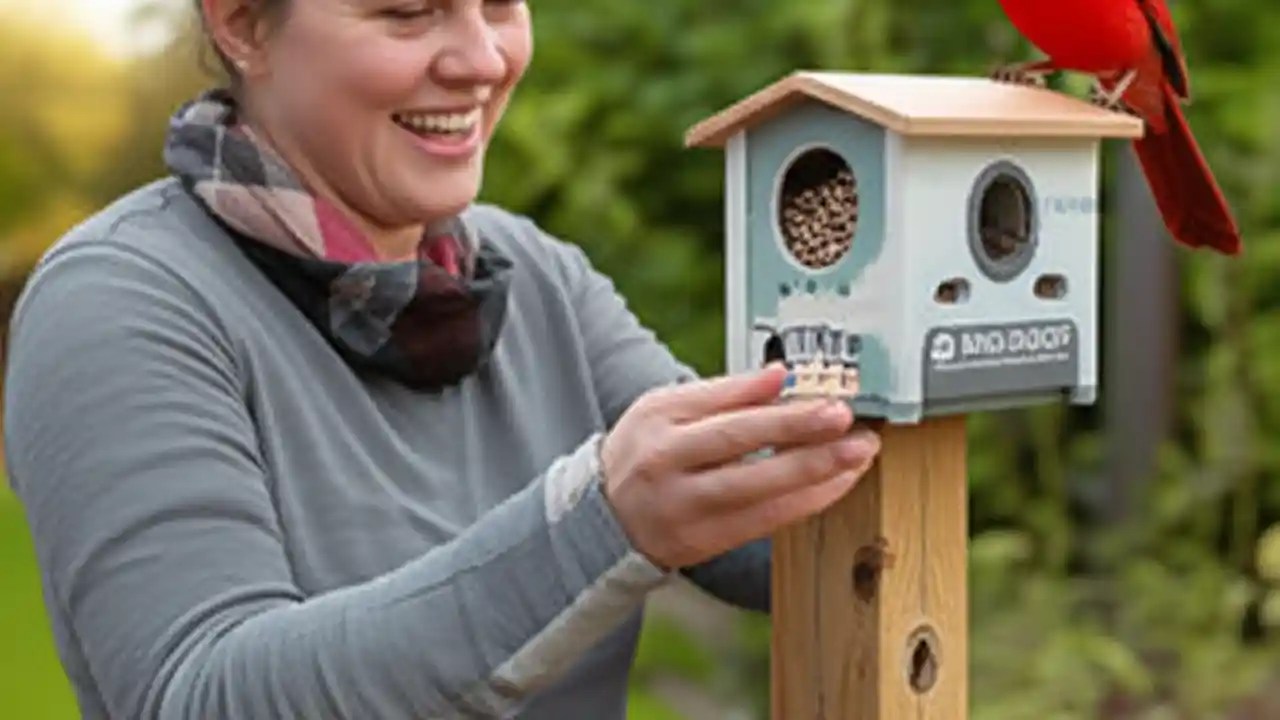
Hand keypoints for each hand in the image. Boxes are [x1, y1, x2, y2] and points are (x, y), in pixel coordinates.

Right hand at [599, 364, 880, 569]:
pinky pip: (766, 522)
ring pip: (759, 493)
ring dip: (816, 473)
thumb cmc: (647, 449)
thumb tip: (780, 375)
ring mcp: (688, 511)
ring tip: (858, 454)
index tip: (825, 400)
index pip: (725, 414)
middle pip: (741, 450)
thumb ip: (725, 392)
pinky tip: (837, 482)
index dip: (779, 409)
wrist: (606, 515)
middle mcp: (670, 469)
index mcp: (660, 425)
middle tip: (847, 422)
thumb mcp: (667, 406)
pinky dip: (806, 501)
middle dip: (800, 436)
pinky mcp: (706, 542)